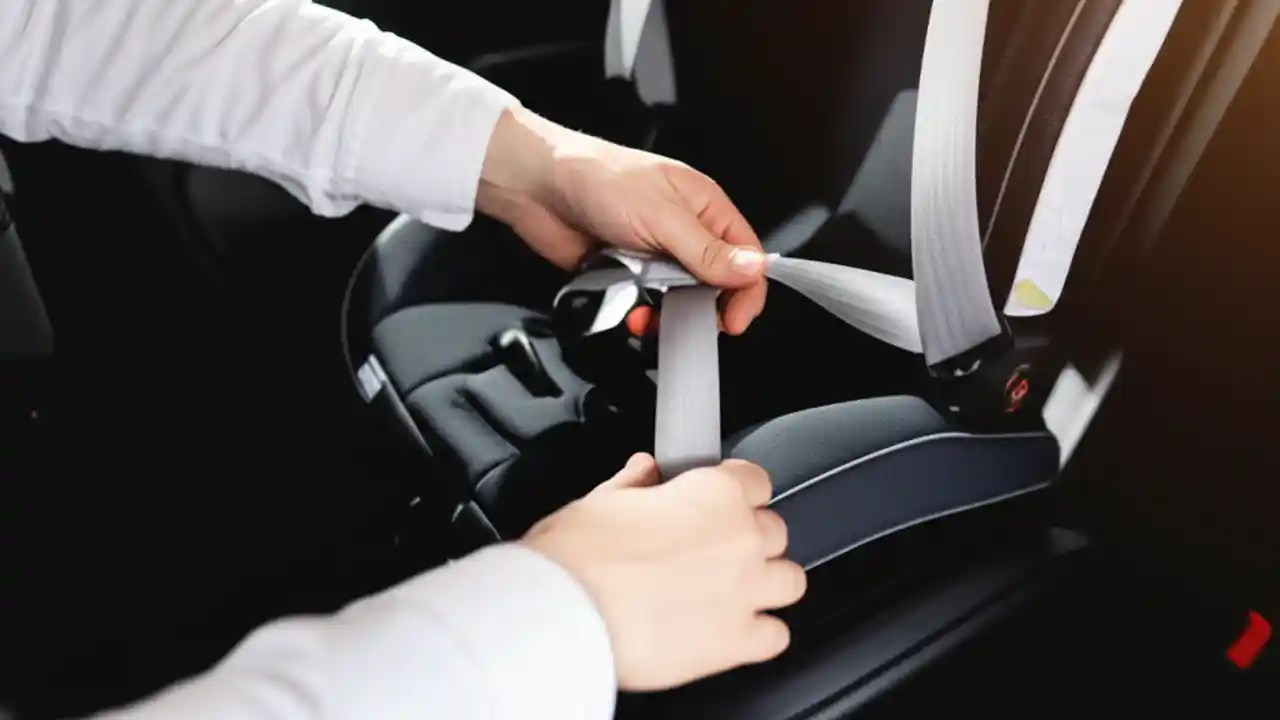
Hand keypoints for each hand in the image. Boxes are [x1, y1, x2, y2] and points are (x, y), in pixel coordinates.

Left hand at [478, 107, 767, 334]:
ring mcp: (655, 252)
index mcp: (704, 206)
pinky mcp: (626, 270)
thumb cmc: (598, 178)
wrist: (537, 186)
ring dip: (669, 313)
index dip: (746, 290)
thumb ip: (706, 250)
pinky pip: (645, 302)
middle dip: (705, 307)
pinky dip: (640, 313)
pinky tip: (631, 313)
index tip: (734, 321)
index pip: (745, 255)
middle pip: (716, 282)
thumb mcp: (662, 217)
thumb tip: (752, 269)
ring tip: (653, 318)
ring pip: (679, 297)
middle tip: (694, 323)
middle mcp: (683, 229)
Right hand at [521, 453, 806, 691]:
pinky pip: (776, 636)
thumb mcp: (600, 501)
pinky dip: (759, 635)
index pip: (756, 480)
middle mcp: (740, 538)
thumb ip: (634, 484)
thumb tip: (644, 472)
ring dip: (766, 584)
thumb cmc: (575, 556)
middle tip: (712, 550)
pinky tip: (730, 631)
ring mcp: (744, 591)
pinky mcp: (737, 641)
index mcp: (712, 493)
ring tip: (730, 591)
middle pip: (775, 530)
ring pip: (790, 581)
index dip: (735, 492)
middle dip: (748, 538)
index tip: (719, 504)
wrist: (561, 614)